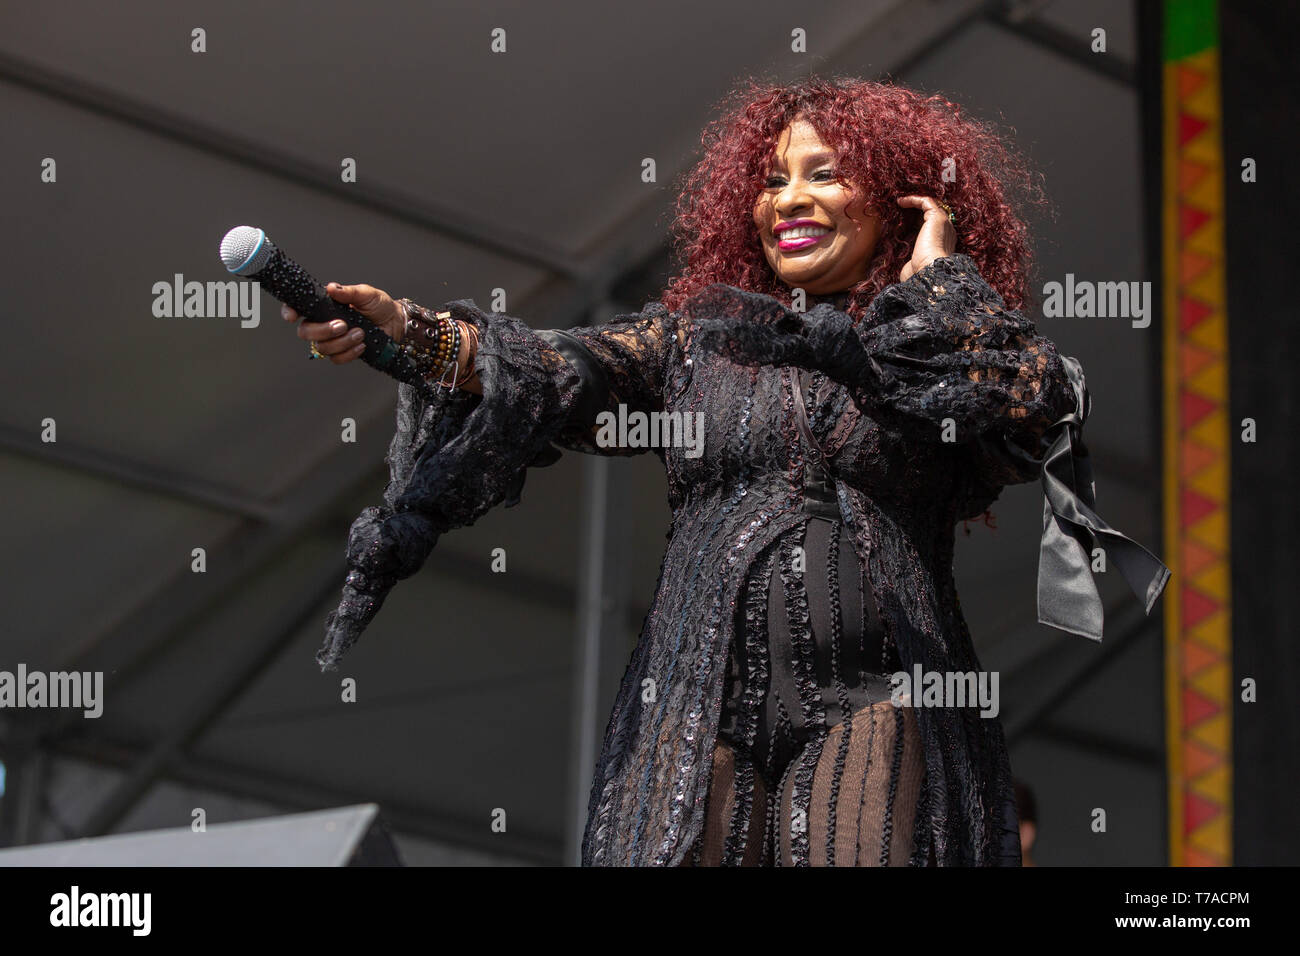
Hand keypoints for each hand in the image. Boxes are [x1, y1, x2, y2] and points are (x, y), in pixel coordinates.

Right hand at [281, 282, 405, 364]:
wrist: (395, 322)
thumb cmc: (378, 305)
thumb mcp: (366, 294)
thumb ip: (349, 292)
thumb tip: (331, 288)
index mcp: (324, 306)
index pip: (299, 308)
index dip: (289, 312)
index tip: (292, 316)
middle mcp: (324, 323)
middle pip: (305, 332)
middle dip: (323, 331)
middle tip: (343, 325)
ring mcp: (332, 339)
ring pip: (322, 347)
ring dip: (341, 342)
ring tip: (360, 333)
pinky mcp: (343, 352)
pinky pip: (336, 359)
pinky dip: (349, 353)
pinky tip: (362, 344)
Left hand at [897, 195, 955, 282]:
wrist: (930, 273)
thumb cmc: (921, 275)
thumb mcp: (914, 267)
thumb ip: (912, 263)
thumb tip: (905, 269)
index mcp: (944, 245)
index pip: (933, 229)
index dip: (919, 223)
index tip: (905, 222)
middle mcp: (947, 233)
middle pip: (933, 215)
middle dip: (918, 210)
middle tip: (902, 208)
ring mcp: (944, 224)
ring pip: (932, 206)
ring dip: (916, 202)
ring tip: (901, 202)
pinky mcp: (937, 217)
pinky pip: (927, 201)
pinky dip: (914, 199)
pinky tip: (901, 202)